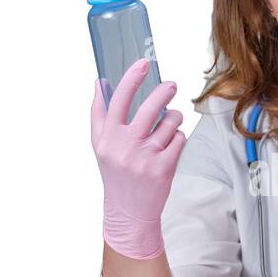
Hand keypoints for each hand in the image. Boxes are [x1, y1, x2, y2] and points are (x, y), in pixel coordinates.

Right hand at [90, 57, 184, 258]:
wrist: (129, 212)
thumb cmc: (116, 174)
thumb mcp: (100, 146)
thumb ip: (99, 114)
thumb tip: (98, 83)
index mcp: (107, 138)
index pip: (118, 101)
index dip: (131, 79)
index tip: (142, 64)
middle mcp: (125, 147)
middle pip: (150, 108)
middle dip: (164, 91)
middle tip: (170, 85)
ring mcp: (145, 158)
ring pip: (170, 122)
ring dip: (173, 118)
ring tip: (168, 124)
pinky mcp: (164, 168)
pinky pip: (179, 139)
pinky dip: (178, 138)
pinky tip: (169, 146)